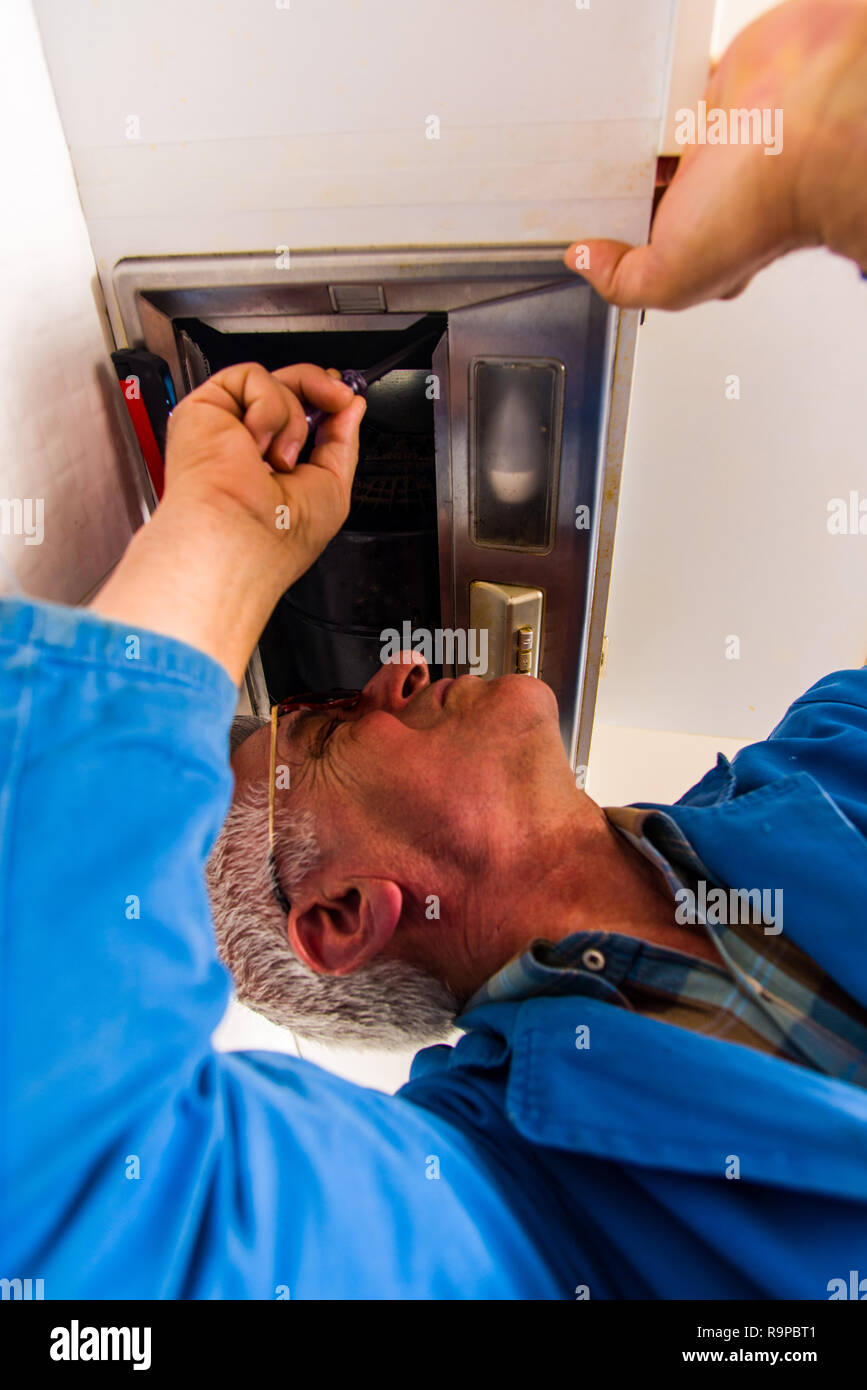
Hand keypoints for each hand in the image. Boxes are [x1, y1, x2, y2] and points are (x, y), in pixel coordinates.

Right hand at [92, 362, 364, 681]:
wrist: (238, 540)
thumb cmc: (277, 537)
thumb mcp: (332, 486)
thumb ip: (342, 441)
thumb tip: (352, 405)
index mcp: (273, 465)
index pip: (300, 413)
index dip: (323, 397)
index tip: (345, 397)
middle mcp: (247, 444)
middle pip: (290, 388)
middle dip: (320, 390)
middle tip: (337, 399)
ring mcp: (226, 425)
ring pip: (276, 383)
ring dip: (292, 419)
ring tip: (279, 460)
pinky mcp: (205, 408)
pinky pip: (252, 378)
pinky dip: (268, 407)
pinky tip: (255, 444)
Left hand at [564, 0, 866, 309]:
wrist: (806, 122)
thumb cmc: (763, 205)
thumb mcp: (673, 278)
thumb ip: (625, 282)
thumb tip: (588, 264)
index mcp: (705, 247)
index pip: (649, 253)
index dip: (613, 249)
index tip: (580, 239)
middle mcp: (715, 197)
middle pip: (648, 196)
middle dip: (616, 192)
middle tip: (583, 189)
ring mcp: (717, 146)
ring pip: (658, 146)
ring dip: (630, 142)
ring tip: (600, 145)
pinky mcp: (721, 95)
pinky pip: (677, 94)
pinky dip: (658, 97)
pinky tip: (640, 104)